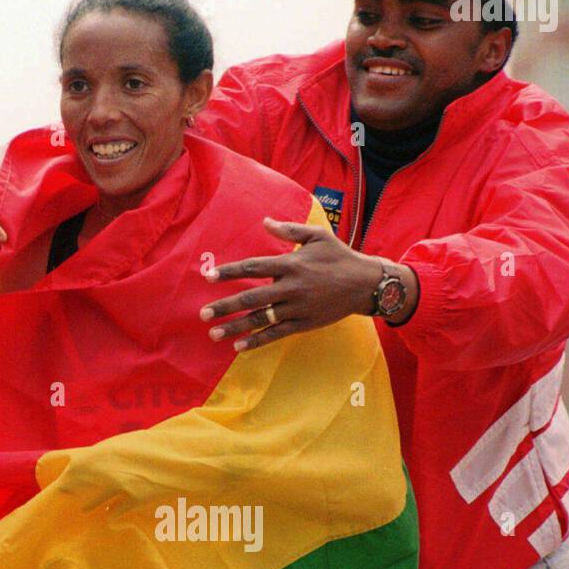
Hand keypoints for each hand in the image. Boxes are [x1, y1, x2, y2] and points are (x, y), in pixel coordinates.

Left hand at [199, 218, 417, 348]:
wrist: (366, 284)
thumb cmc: (339, 256)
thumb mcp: (317, 236)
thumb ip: (289, 230)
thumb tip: (264, 222)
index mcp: (291, 263)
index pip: (254, 266)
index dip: (230, 271)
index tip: (209, 277)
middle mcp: (291, 287)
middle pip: (252, 297)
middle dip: (225, 306)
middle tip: (203, 313)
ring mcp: (297, 308)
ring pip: (261, 319)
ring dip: (236, 327)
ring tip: (214, 334)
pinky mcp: (304, 324)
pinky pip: (276, 334)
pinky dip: (257, 341)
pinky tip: (238, 347)